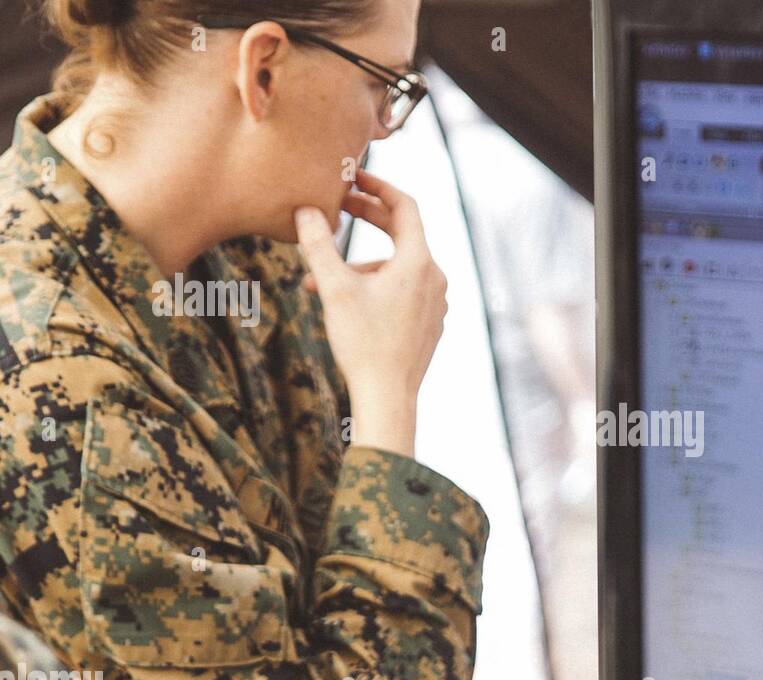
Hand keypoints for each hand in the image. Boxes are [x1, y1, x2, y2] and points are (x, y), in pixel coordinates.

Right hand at [294, 168, 448, 457]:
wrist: (388, 397)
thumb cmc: (363, 343)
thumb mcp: (334, 288)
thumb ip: (319, 245)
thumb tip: (306, 210)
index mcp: (419, 262)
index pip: (405, 206)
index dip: (378, 187)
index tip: (354, 178)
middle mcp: (435, 277)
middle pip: (401, 233)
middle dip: (367, 220)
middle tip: (337, 208)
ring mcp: (436, 301)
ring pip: (396, 267)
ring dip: (359, 264)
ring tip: (319, 281)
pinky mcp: (429, 322)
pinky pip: (402, 290)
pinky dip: (374, 285)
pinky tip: (344, 303)